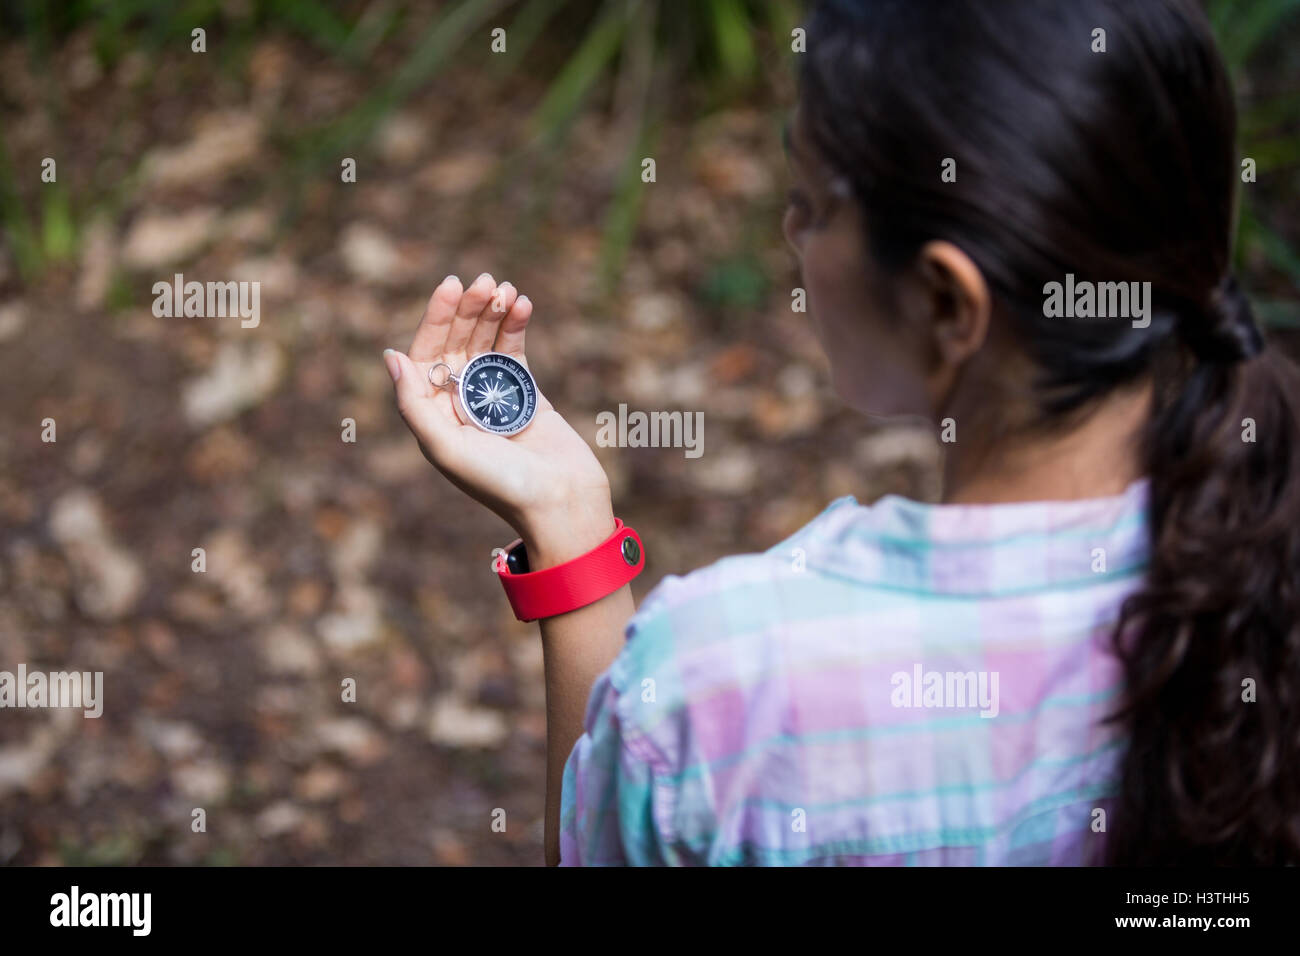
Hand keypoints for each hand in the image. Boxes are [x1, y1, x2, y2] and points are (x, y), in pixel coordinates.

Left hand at [384, 274, 613, 560]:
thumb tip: (390, 355)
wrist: (561, 503)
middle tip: (485, 280)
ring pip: (487, 342)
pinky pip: (516, 352)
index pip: (427, 354)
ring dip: (494, 311)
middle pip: (458, 342)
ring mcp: (495, 396)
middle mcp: (461, 402)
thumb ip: (414, 403)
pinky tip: (522, 303)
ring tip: (505, 287)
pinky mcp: (527, 394)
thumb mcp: (446, 448)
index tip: (451, 286)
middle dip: (469, 309)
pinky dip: (517, 326)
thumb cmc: (501, 483)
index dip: (437, 318)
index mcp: (435, 415)